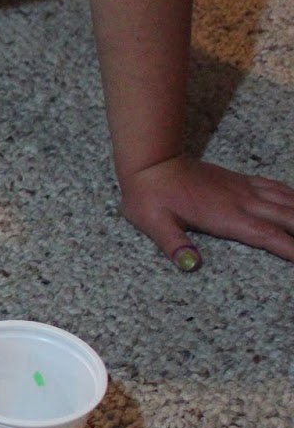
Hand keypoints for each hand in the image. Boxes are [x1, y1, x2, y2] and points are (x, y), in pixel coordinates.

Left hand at [119, 155, 293, 268]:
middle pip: (289, 219)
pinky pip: (276, 187)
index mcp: (226, 217)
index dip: (293, 250)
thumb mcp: (153, 223)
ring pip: (288, 201)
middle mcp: (243, 203)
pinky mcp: (240, 181)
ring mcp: (244, 190)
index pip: (269, 237)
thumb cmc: (149, 197)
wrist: (151, 162)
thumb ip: (173, 244)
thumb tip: (190, 265)